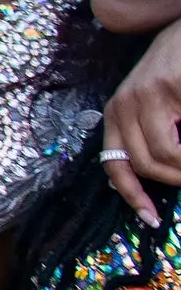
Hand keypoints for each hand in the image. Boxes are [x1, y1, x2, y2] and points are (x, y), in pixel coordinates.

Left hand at [100, 20, 180, 222]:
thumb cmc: (174, 69)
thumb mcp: (151, 103)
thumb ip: (147, 136)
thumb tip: (154, 177)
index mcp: (116, 113)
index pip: (115, 165)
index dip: (134, 197)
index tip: (153, 220)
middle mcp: (125, 104)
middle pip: (148, 165)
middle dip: (178, 180)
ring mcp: (149, 94)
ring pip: (168, 154)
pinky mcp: (173, 84)